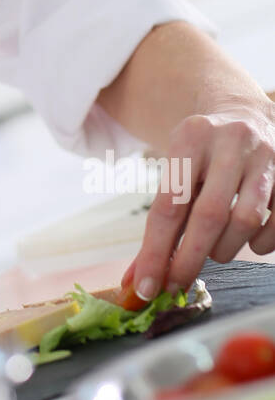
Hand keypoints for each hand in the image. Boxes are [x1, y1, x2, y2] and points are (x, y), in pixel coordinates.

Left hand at [122, 101, 274, 300]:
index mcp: (192, 136)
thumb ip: (160, 222)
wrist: (244, 113)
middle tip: (176, 285)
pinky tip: (247, 240)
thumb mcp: (175, 169)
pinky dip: (259, 244)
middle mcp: (231, 141)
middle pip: (209, 214)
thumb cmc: (201, 153)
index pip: (169, 204)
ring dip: (225, 249)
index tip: (144, 286)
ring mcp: (266, 157)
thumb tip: (137, 281)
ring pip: (246, 220)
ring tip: (214, 250)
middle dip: (189, 259)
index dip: (155, 251)